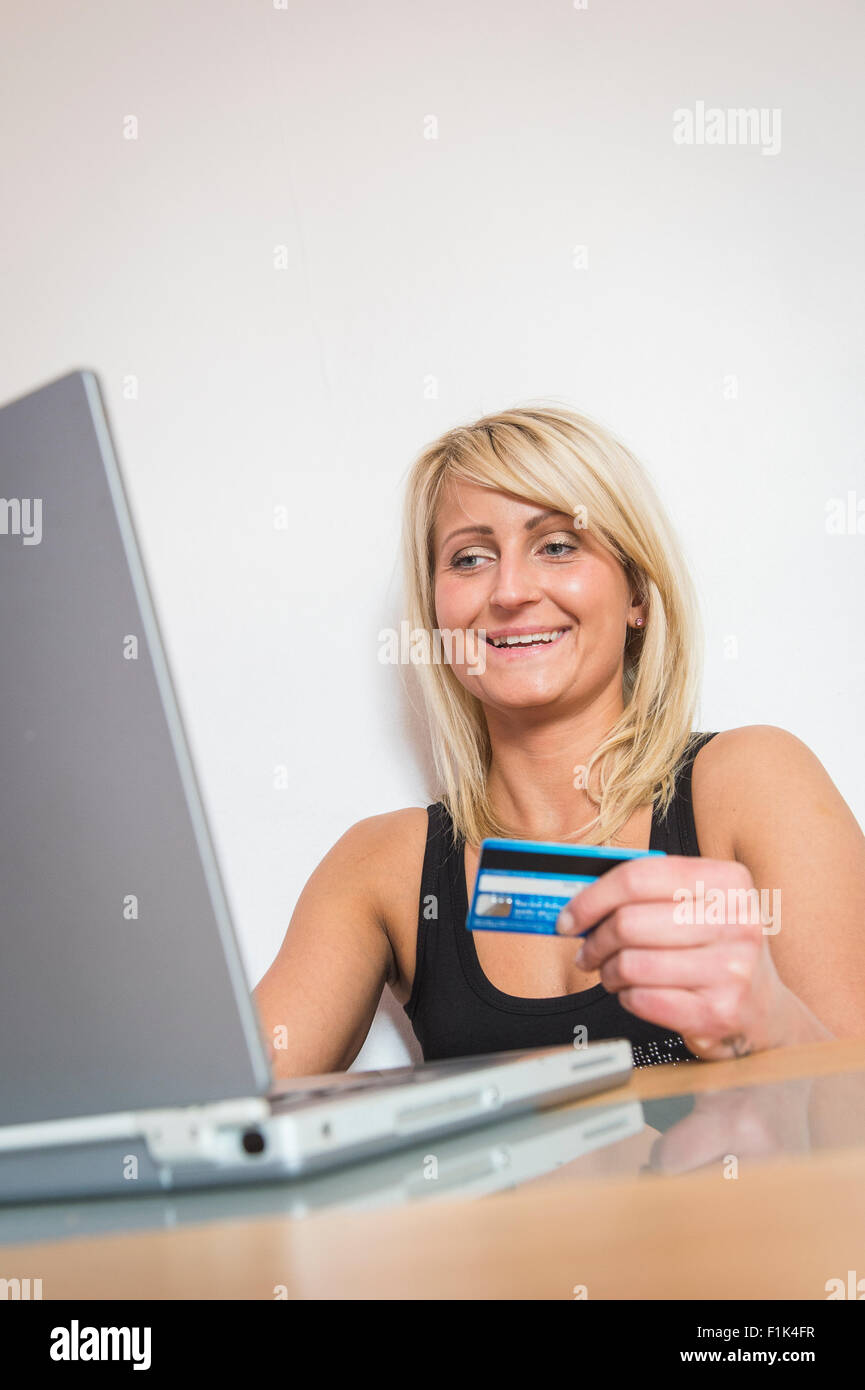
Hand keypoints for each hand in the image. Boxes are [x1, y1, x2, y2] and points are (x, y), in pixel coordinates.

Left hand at [555, 854, 790, 1060]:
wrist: (765, 1011)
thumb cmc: (718, 951)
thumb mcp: (700, 907)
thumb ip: (648, 894)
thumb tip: (578, 898)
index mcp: (728, 882)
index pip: (640, 877)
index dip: (593, 897)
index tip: (570, 916)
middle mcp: (737, 921)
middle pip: (629, 922)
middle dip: (595, 940)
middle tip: (587, 950)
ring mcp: (732, 969)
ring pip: (631, 963)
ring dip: (608, 972)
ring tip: (612, 974)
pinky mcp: (719, 1012)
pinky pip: (643, 1000)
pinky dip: (627, 997)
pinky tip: (636, 993)